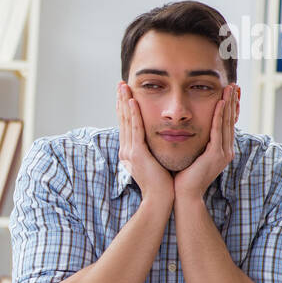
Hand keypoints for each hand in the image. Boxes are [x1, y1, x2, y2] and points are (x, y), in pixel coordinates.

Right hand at [116, 82, 172, 205]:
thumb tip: (154, 144)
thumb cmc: (161, 184)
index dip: (124, 109)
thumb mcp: (153, 163)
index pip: (127, 125)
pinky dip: (133, 114)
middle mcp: (126, 150)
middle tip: (120, 84)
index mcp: (130, 152)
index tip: (124, 94)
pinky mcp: (137, 153)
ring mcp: (130, 151)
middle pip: (123, 120)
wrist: (160, 199)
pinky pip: (135, 129)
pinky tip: (132, 102)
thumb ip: (151, 152)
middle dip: (121, 101)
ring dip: (124, 102)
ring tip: (123, 87)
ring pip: (127, 121)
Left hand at [173, 83, 238, 201]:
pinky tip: (220, 103)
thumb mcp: (193, 156)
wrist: (184, 195)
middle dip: (232, 102)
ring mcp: (223, 153)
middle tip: (234, 85)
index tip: (229, 93)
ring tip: (230, 88)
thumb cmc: (184, 177)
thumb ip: (197, 144)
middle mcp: (226, 151)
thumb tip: (189, 131)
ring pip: (226, 123)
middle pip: (230, 121)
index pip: (226, 125)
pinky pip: (217, 131)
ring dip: (228, 104)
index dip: (229, 108)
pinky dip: (218, 116)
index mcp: (221, 151)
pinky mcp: (215, 155)